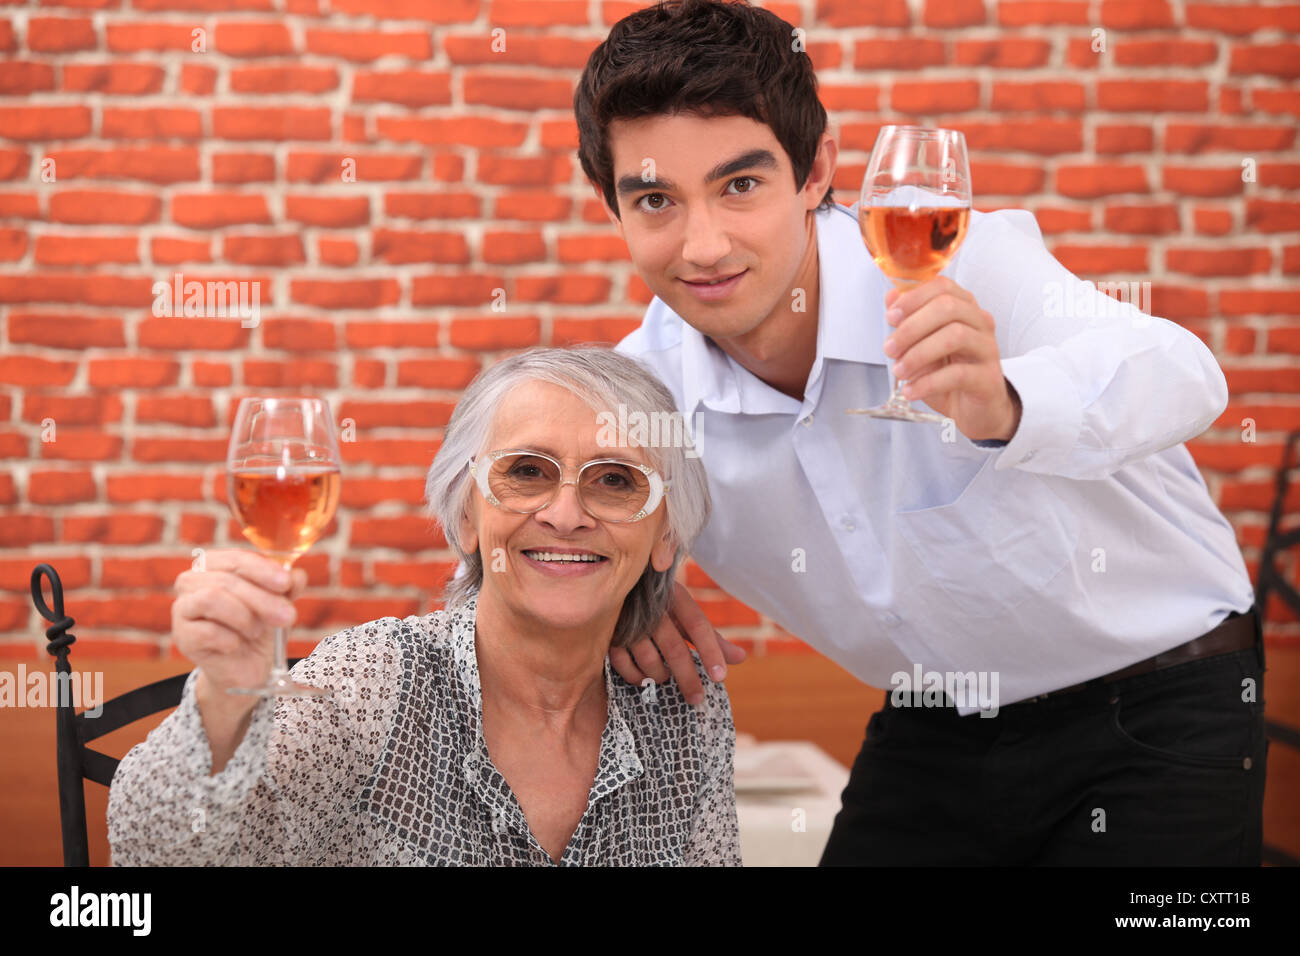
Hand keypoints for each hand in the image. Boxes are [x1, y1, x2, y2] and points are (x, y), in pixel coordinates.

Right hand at [173, 549, 307, 702]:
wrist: (245, 667)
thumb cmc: (258, 627)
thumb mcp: (277, 604)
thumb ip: (287, 588)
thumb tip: (297, 575)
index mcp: (215, 564)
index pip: (236, 558)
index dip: (262, 569)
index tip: (285, 583)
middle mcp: (192, 581)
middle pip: (226, 580)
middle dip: (262, 599)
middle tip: (288, 616)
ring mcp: (182, 608)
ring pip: (211, 598)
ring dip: (244, 617)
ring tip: (257, 631)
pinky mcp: (182, 635)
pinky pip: (207, 631)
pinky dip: (230, 639)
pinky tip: (237, 645)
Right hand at [609, 580, 746, 705]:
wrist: (617, 586)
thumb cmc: (660, 606)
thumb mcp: (685, 614)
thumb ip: (711, 637)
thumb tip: (740, 659)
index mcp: (675, 596)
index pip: (697, 625)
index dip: (710, 651)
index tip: (720, 677)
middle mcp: (651, 607)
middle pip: (674, 648)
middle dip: (688, 677)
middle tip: (697, 698)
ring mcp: (627, 620)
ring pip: (648, 658)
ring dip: (660, 675)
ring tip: (666, 678)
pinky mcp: (607, 634)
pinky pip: (623, 664)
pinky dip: (636, 677)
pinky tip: (644, 678)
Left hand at [882, 276, 1021, 442]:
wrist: (977, 409)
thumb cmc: (950, 373)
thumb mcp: (924, 345)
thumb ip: (910, 321)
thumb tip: (891, 297)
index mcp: (964, 309)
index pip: (943, 287)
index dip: (914, 298)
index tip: (891, 317)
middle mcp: (980, 323)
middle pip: (948, 307)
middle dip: (911, 327)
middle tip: (889, 348)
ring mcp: (987, 349)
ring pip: (955, 336)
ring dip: (918, 354)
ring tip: (899, 371)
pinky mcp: (988, 378)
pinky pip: (957, 375)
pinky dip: (928, 383)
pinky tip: (911, 391)